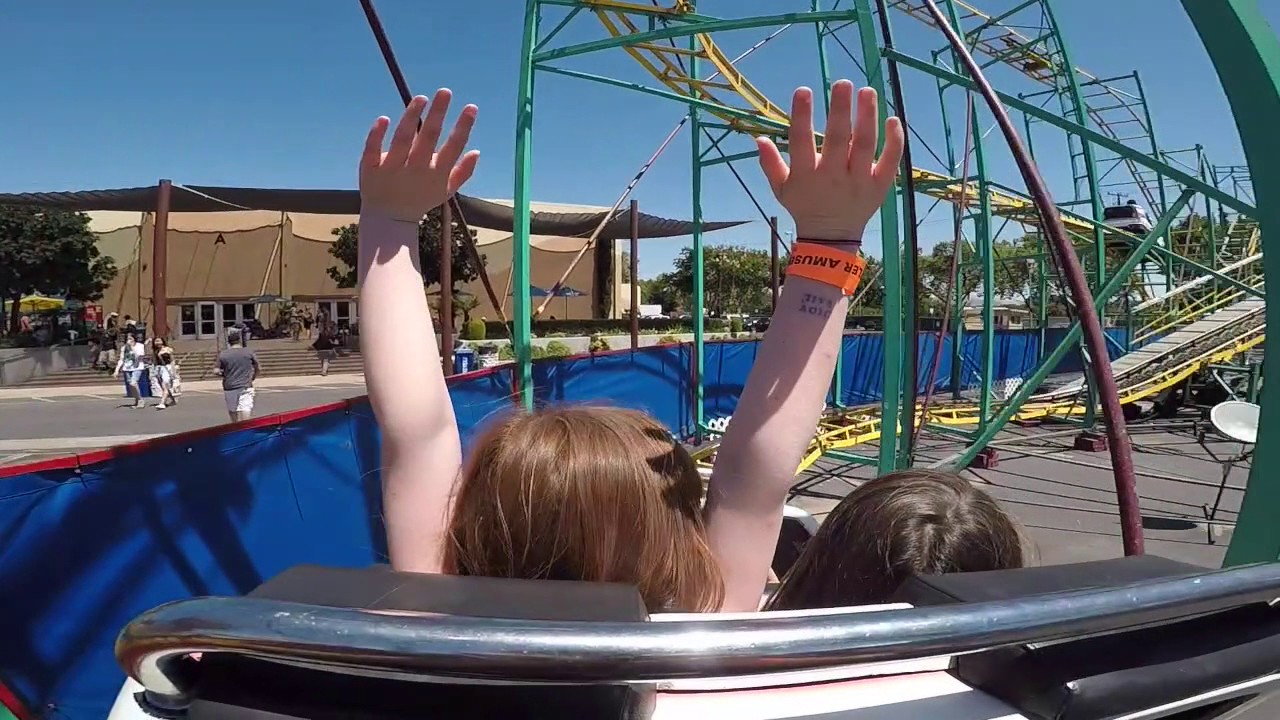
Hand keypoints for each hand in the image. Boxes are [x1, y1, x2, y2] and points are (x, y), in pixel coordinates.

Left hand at [359, 89, 479, 222]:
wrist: (389, 219)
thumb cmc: (420, 199)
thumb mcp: (445, 190)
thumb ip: (463, 172)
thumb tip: (477, 151)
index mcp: (436, 174)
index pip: (453, 147)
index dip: (463, 127)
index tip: (471, 107)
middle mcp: (415, 169)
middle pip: (428, 137)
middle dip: (438, 113)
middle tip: (445, 91)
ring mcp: (392, 169)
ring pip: (402, 139)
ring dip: (411, 116)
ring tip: (421, 98)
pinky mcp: (370, 169)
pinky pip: (372, 149)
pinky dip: (377, 134)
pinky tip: (384, 118)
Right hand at [757, 80, 903, 240]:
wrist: (830, 238)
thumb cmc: (804, 206)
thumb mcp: (782, 189)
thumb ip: (770, 164)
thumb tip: (759, 138)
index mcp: (806, 176)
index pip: (801, 142)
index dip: (802, 116)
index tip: (803, 90)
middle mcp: (833, 177)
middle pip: (837, 140)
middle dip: (839, 110)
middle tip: (842, 82)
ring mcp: (859, 182)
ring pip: (865, 145)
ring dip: (867, 117)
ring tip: (867, 91)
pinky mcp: (879, 186)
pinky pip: (890, 161)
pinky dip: (894, 141)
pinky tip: (892, 119)